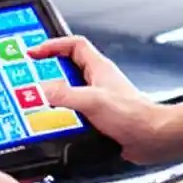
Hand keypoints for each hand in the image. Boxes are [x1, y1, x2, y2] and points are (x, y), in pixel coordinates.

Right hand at [27, 36, 168, 163]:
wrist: (151, 138)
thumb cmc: (133, 115)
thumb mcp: (93, 101)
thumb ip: (66, 95)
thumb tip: (42, 90)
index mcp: (98, 68)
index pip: (74, 45)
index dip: (53, 45)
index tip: (34, 52)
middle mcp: (98, 80)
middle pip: (68, 66)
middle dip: (49, 69)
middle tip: (31, 76)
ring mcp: (98, 97)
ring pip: (70, 90)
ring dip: (55, 95)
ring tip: (39, 102)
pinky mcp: (99, 116)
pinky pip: (75, 109)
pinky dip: (63, 114)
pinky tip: (56, 124)